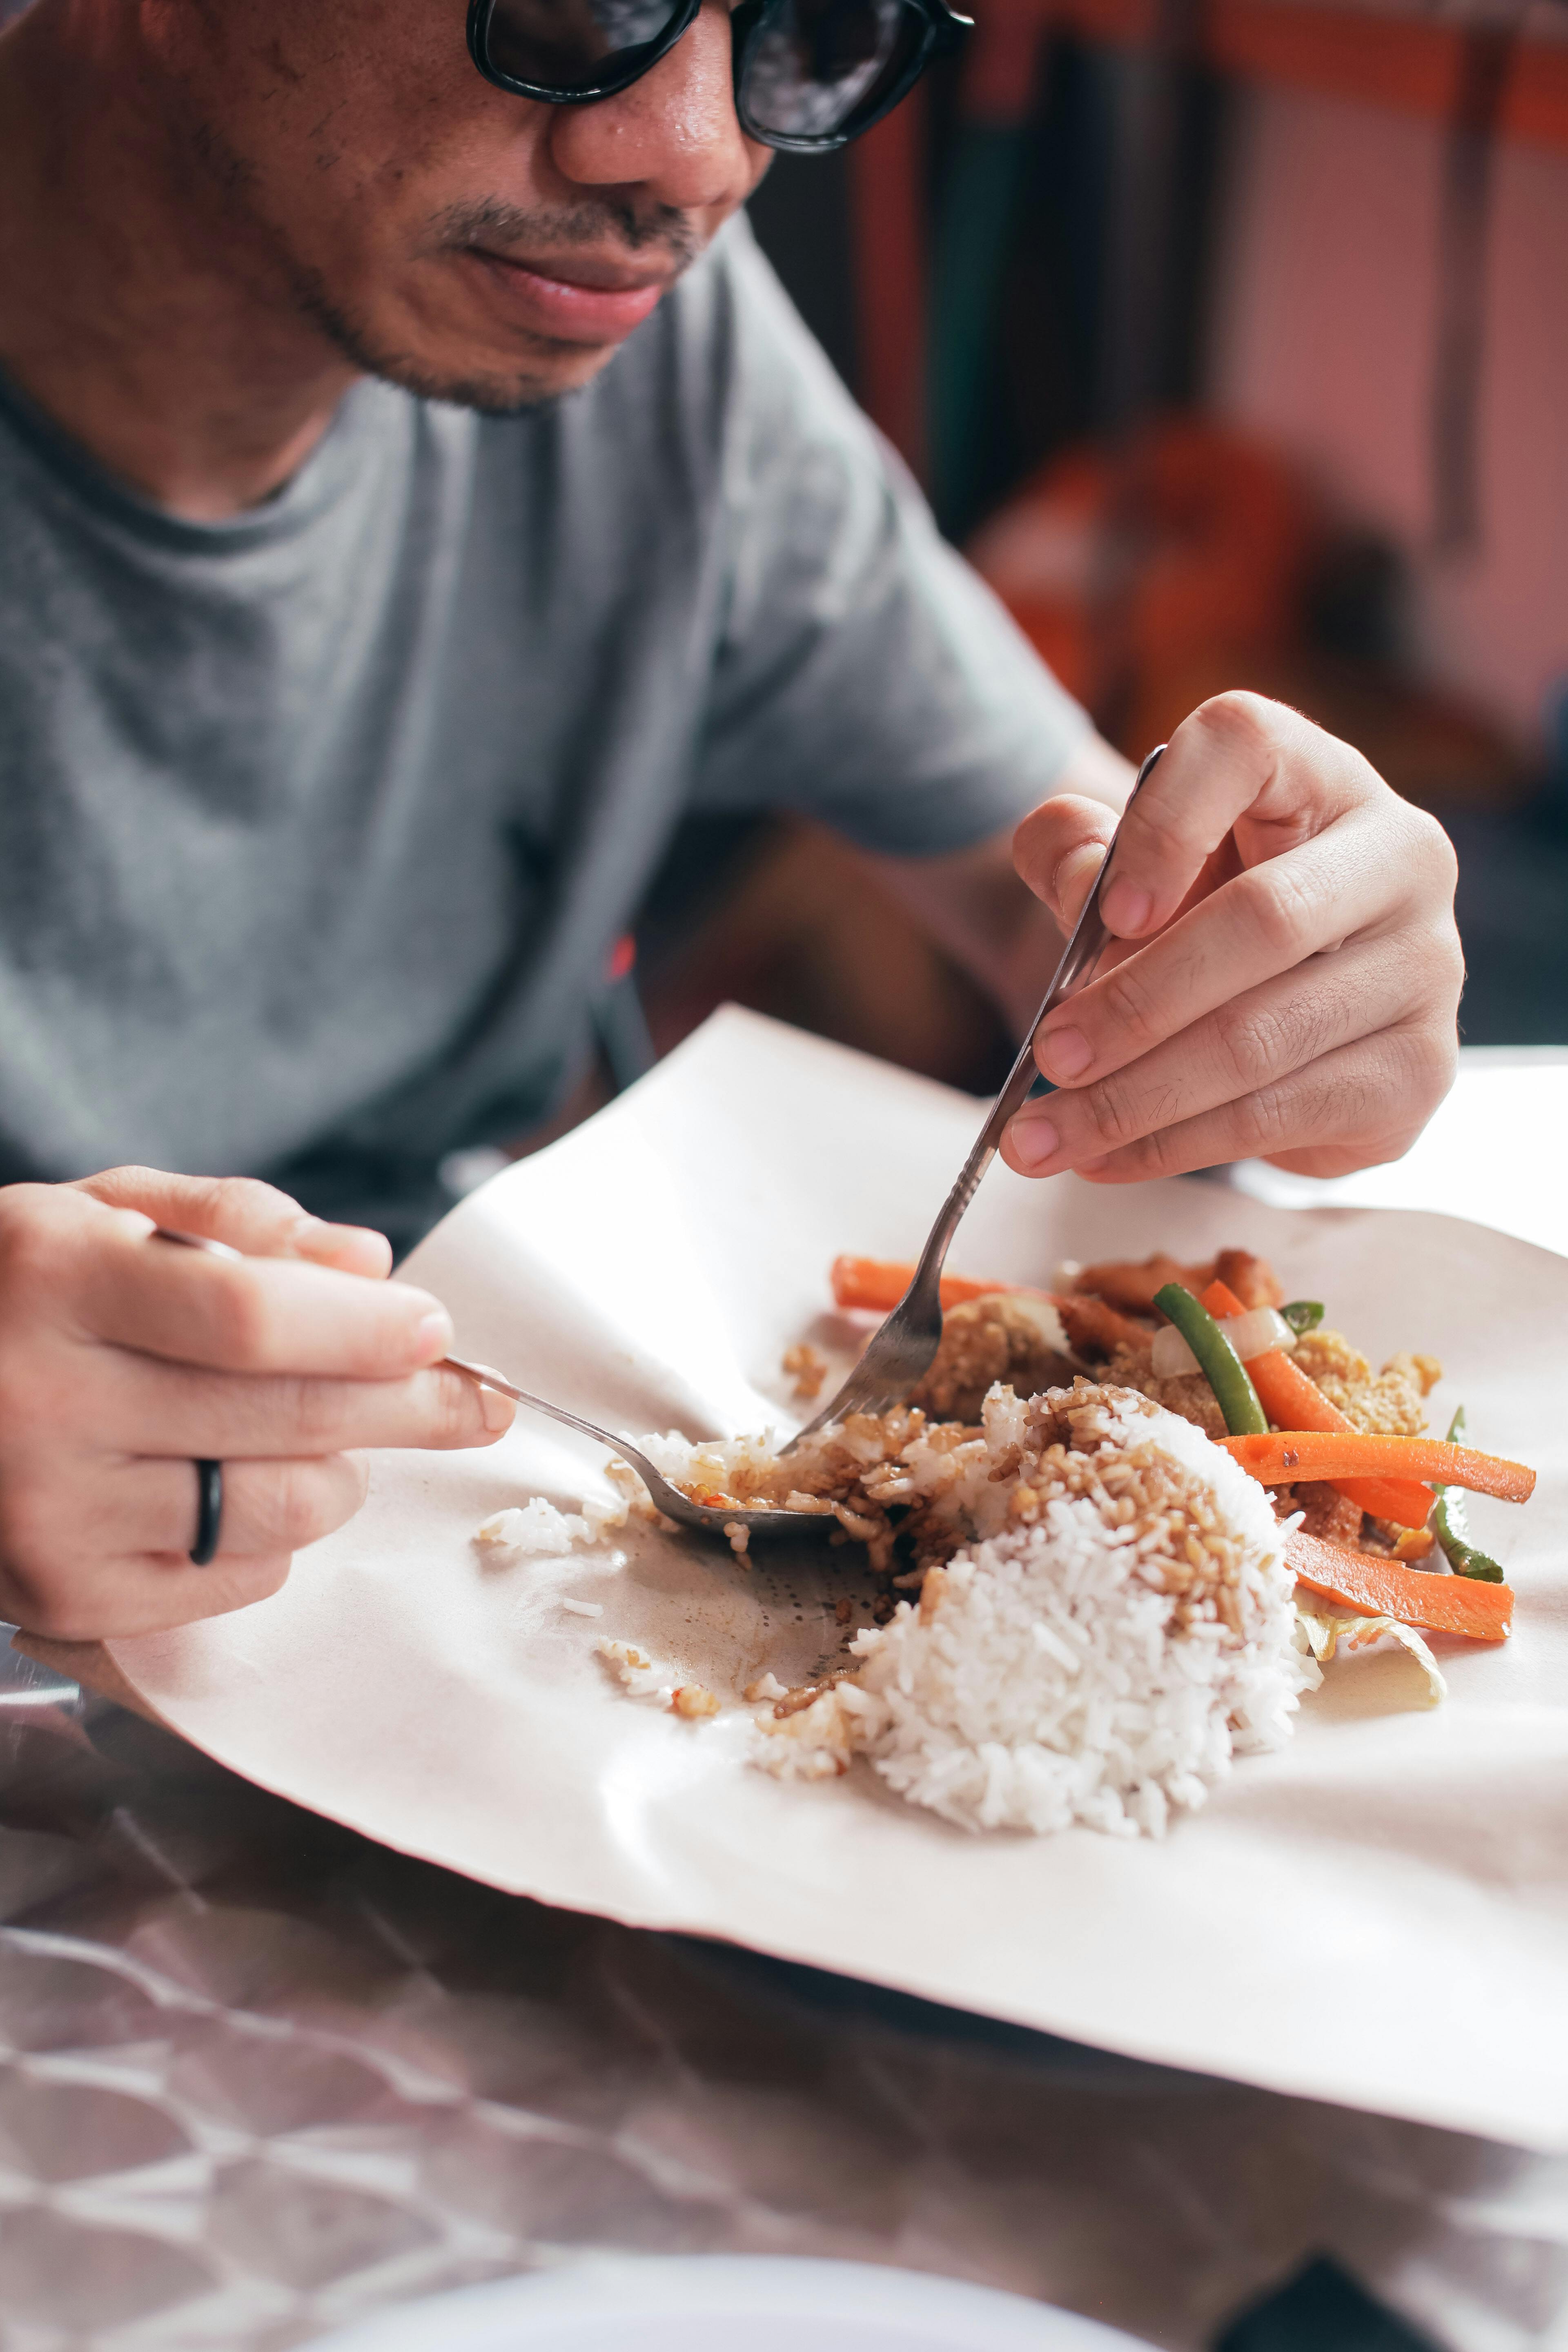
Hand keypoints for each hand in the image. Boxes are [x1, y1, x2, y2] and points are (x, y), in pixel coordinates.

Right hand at [0, 1168, 514, 1641]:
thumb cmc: (25, 1293)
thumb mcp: (106, 1211)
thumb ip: (237, 1218)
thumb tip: (369, 1263)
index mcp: (54, 1278)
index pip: (250, 1316)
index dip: (365, 1328)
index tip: (437, 1330)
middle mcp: (42, 1401)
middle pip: (285, 1416)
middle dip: (407, 1407)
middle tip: (468, 1398)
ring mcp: (49, 1514)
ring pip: (282, 1509)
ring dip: (340, 1470)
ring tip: (316, 1431)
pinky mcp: (65, 1599)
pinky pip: (240, 1576)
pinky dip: (276, 1534)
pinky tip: (237, 1484)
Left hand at [1001, 694, 1462, 1185]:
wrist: (1280, 1014)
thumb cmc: (1199, 916)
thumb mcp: (1127, 869)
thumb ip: (1077, 852)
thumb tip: (1073, 878)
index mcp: (1319, 775)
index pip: (1246, 745)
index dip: (1169, 823)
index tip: (1109, 911)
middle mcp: (1399, 857)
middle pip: (1262, 920)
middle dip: (1135, 1004)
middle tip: (1047, 1057)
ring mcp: (1424, 968)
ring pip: (1262, 1040)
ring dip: (1135, 1100)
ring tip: (1042, 1137)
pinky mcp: (1417, 1073)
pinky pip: (1278, 1117)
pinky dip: (1172, 1146)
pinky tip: (1103, 1160)